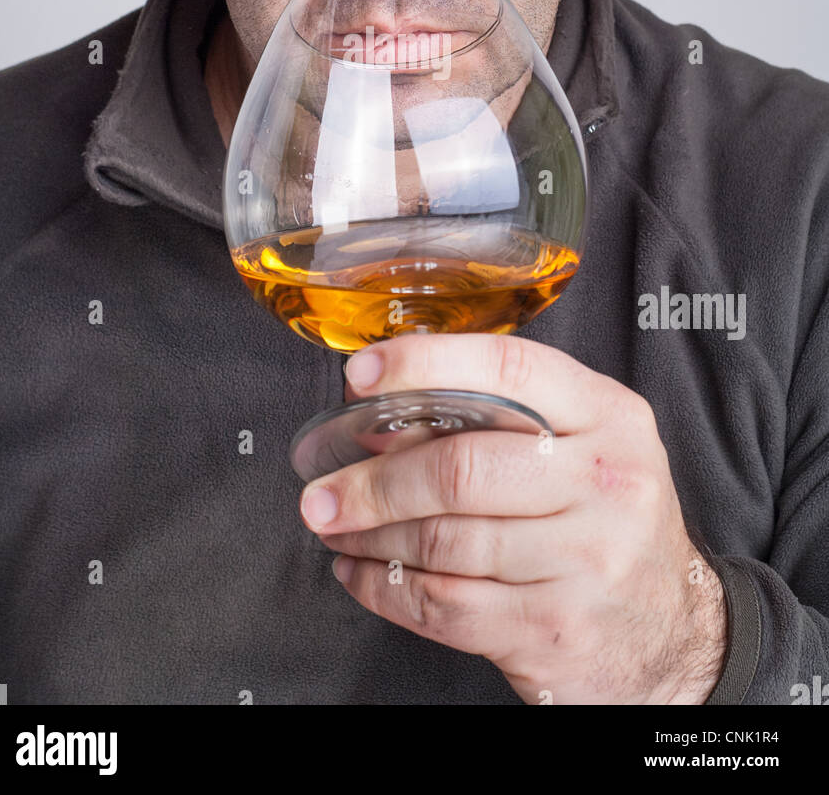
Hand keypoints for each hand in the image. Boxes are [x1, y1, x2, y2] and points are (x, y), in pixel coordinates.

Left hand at [298, 333, 727, 704]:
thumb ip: (509, 413)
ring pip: (443, 541)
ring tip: (335, 524)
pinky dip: (385, 589)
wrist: (674, 631)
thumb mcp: (590, 442)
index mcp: (610, 417)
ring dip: (370, 534)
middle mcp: (605, 483)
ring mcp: (584, 561)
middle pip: (461, 467)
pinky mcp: (552, 628)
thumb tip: (388, 407)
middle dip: (374, 478)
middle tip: (321, 483)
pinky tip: (360, 572)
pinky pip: (444, 605)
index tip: (362, 374)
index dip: (426, 363)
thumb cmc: (608, 517)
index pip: (510, 367)